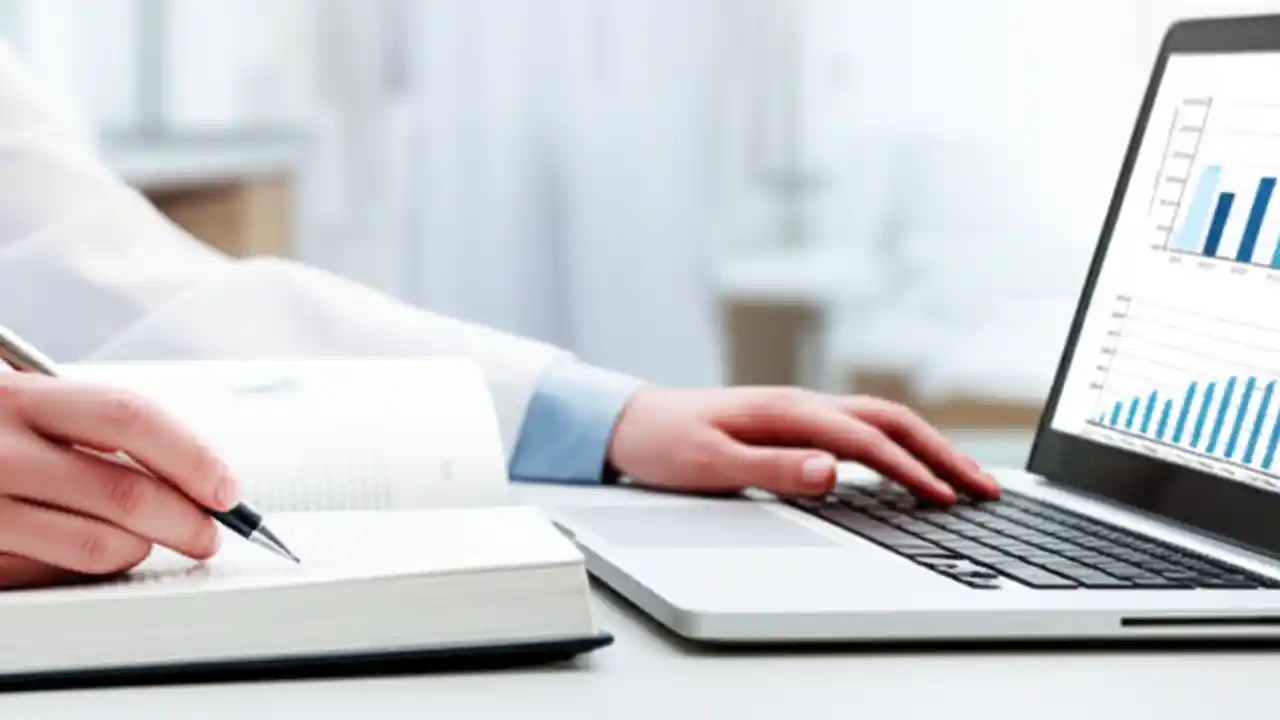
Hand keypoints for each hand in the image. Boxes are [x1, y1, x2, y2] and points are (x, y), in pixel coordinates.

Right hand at [0, 372, 240, 588]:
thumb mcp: (23, 410)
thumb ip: (89, 428)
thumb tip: (193, 474)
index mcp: (20, 399)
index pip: (130, 418)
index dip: (192, 456)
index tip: (226, 488)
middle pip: (126, 491)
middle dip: (186, 521)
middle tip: (208, 536)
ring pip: (96, 544)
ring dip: (141, 550)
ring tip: (144, 544)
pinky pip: (51, 577)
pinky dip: (87, 570)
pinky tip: (89, 555)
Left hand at [607, 387, 998, 503]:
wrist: (629, 422)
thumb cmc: (664, 444)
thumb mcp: (710, 464)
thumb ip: (771, 468)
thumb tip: (831, 471)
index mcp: (787, 411)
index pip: (866, 441)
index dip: (910, 471)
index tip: (946, 500)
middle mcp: (801, 404)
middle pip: (890, 421)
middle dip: (942, 453)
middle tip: (986, 488)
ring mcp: (800, 410)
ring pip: (881, 421)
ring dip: (928, 447)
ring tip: (966, 478)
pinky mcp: (794, 422)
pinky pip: (862, 428)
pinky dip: (899, 445)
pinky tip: (910, 467)